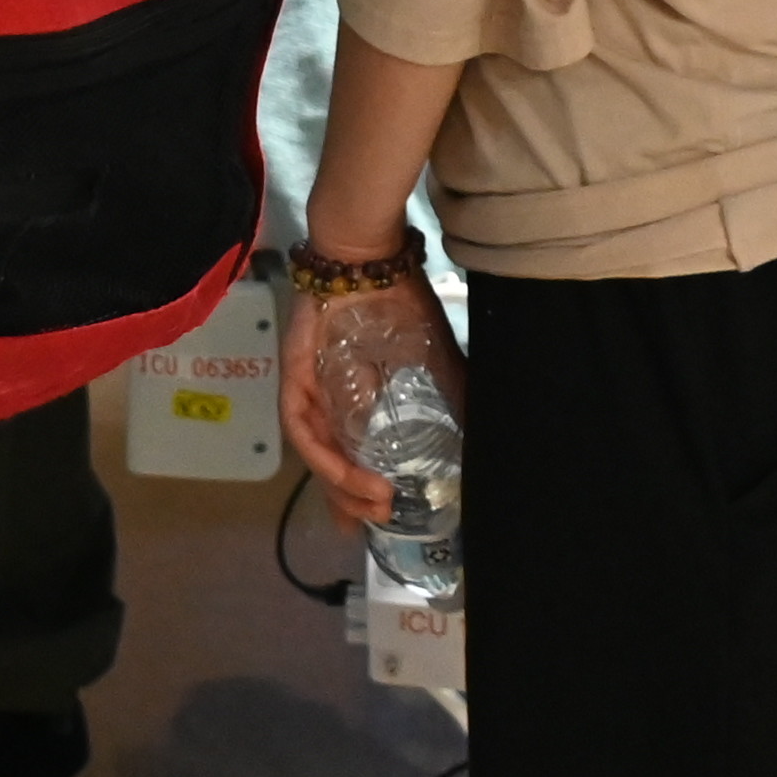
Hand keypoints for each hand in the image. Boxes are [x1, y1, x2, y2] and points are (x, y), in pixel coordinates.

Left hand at [278, 262, 462, 535]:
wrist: (371, 256)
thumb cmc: (401, 301)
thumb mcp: (435, 360)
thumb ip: (454, 398)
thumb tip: (482, 440)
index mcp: (352, 397)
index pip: (348, 454)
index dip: (357, 492)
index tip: (376, 520)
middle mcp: (324, 398)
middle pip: (327, 462)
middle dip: (351, 499)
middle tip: (381, 519)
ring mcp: (306, 386)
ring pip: (313, 451)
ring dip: (340, 484)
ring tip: (374, 504)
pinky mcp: (294, 373)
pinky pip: (300, 426)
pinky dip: (323, 455)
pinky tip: (348, 472)